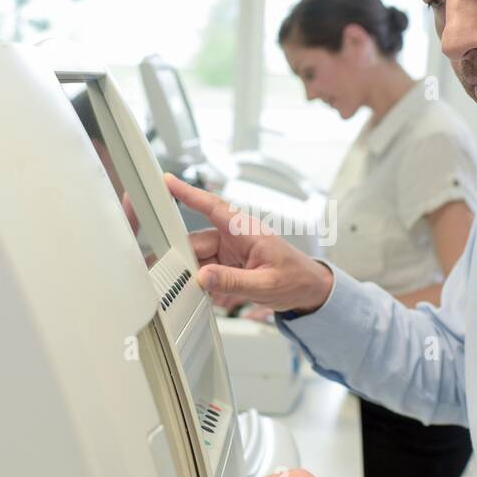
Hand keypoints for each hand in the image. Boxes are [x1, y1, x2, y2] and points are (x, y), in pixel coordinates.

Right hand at [165, 174, 333, 314]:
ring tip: (202, 292)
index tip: (168, 181)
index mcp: (246, 231)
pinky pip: (207, 271)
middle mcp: (235, 237)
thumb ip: (233, 282)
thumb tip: (204, 277)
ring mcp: (230, 251)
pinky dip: (206, 284)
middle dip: (186, 259)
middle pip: (197, 242)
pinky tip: (216, 295)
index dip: (188, 193)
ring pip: (199, 259)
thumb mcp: (266, 284)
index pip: (213, 207)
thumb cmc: (296, 279)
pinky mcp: (228, 264)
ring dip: (197, 276)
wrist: (309, 290)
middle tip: (175, 278)